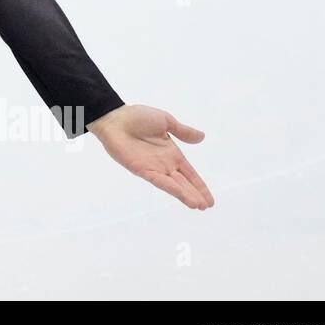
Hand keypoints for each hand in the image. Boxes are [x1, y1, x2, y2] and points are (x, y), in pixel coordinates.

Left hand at [87, 104, 214, 209]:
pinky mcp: (141, 169)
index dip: (199, 185)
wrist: (115, 118)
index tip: (210, 199)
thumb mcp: (166, 121)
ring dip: (185, 195)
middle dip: (195, 194)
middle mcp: (164, 164)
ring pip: (173, 185)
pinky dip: (170, 187)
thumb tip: (202, 137)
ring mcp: (153, 168)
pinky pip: (158, 180)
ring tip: (198, 205)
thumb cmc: (137, 117)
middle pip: (183, 182)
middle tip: (207, 206)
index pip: (189, 173)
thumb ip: (183, 131)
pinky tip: (181, 194)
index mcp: (171, 153)